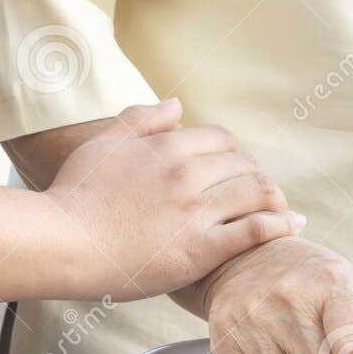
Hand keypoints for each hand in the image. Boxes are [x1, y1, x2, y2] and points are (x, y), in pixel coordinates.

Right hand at [44, 100, 302, 299]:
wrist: (60, 243)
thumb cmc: (74, 196)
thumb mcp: (103, 145)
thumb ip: (140, 119)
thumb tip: (177, 104)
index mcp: (166, 147)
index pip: (222, 140)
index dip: (235, 154)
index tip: (237, 170)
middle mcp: (187, 174)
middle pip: (244, 166)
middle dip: (257, 177)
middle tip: (263, 193)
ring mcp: (196, 212)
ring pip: (256, 192)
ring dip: (274, 198)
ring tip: (281, 208)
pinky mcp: (201, 249)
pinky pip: (255, 230)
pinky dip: (280, 224)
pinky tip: (292, 225)